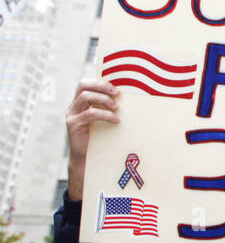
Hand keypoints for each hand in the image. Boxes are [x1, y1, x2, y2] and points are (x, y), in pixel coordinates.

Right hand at [65, 81, 120, 201]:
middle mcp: (74, 106)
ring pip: (85, 97)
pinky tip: (115, 120)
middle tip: (116, 93)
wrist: (87, 159)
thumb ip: (112, 109)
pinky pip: (89, 113)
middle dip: (101, 86)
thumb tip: (134, 100)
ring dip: (103, 99)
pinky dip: (104, 114)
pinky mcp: (73, 124)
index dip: (101, 82)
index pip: (87, 84)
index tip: (117, 88)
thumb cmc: (101, 138)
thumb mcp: (106, 121)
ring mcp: (72, 114)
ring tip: (116, 107)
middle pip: (83, 86)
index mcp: (81, 102)